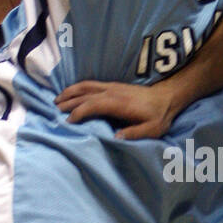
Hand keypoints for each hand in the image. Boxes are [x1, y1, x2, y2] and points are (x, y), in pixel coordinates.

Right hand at [55, 79, 177, 138]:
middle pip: (84, 95)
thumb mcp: (152, 129)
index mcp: (118, 103)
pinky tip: (71, 93)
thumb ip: (135, 134)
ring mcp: (112, 87)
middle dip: (68, 102)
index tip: (69, 122)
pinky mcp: (113, 86)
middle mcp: (112, 92)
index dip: (79, 112)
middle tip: (54, 110)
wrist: (167, 97)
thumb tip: (116, 138)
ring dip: (70, 92)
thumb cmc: (159, 116)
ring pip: (85, 86)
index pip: (92, 105)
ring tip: (57, 100)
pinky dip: (78, 88)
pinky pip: (90, 84)